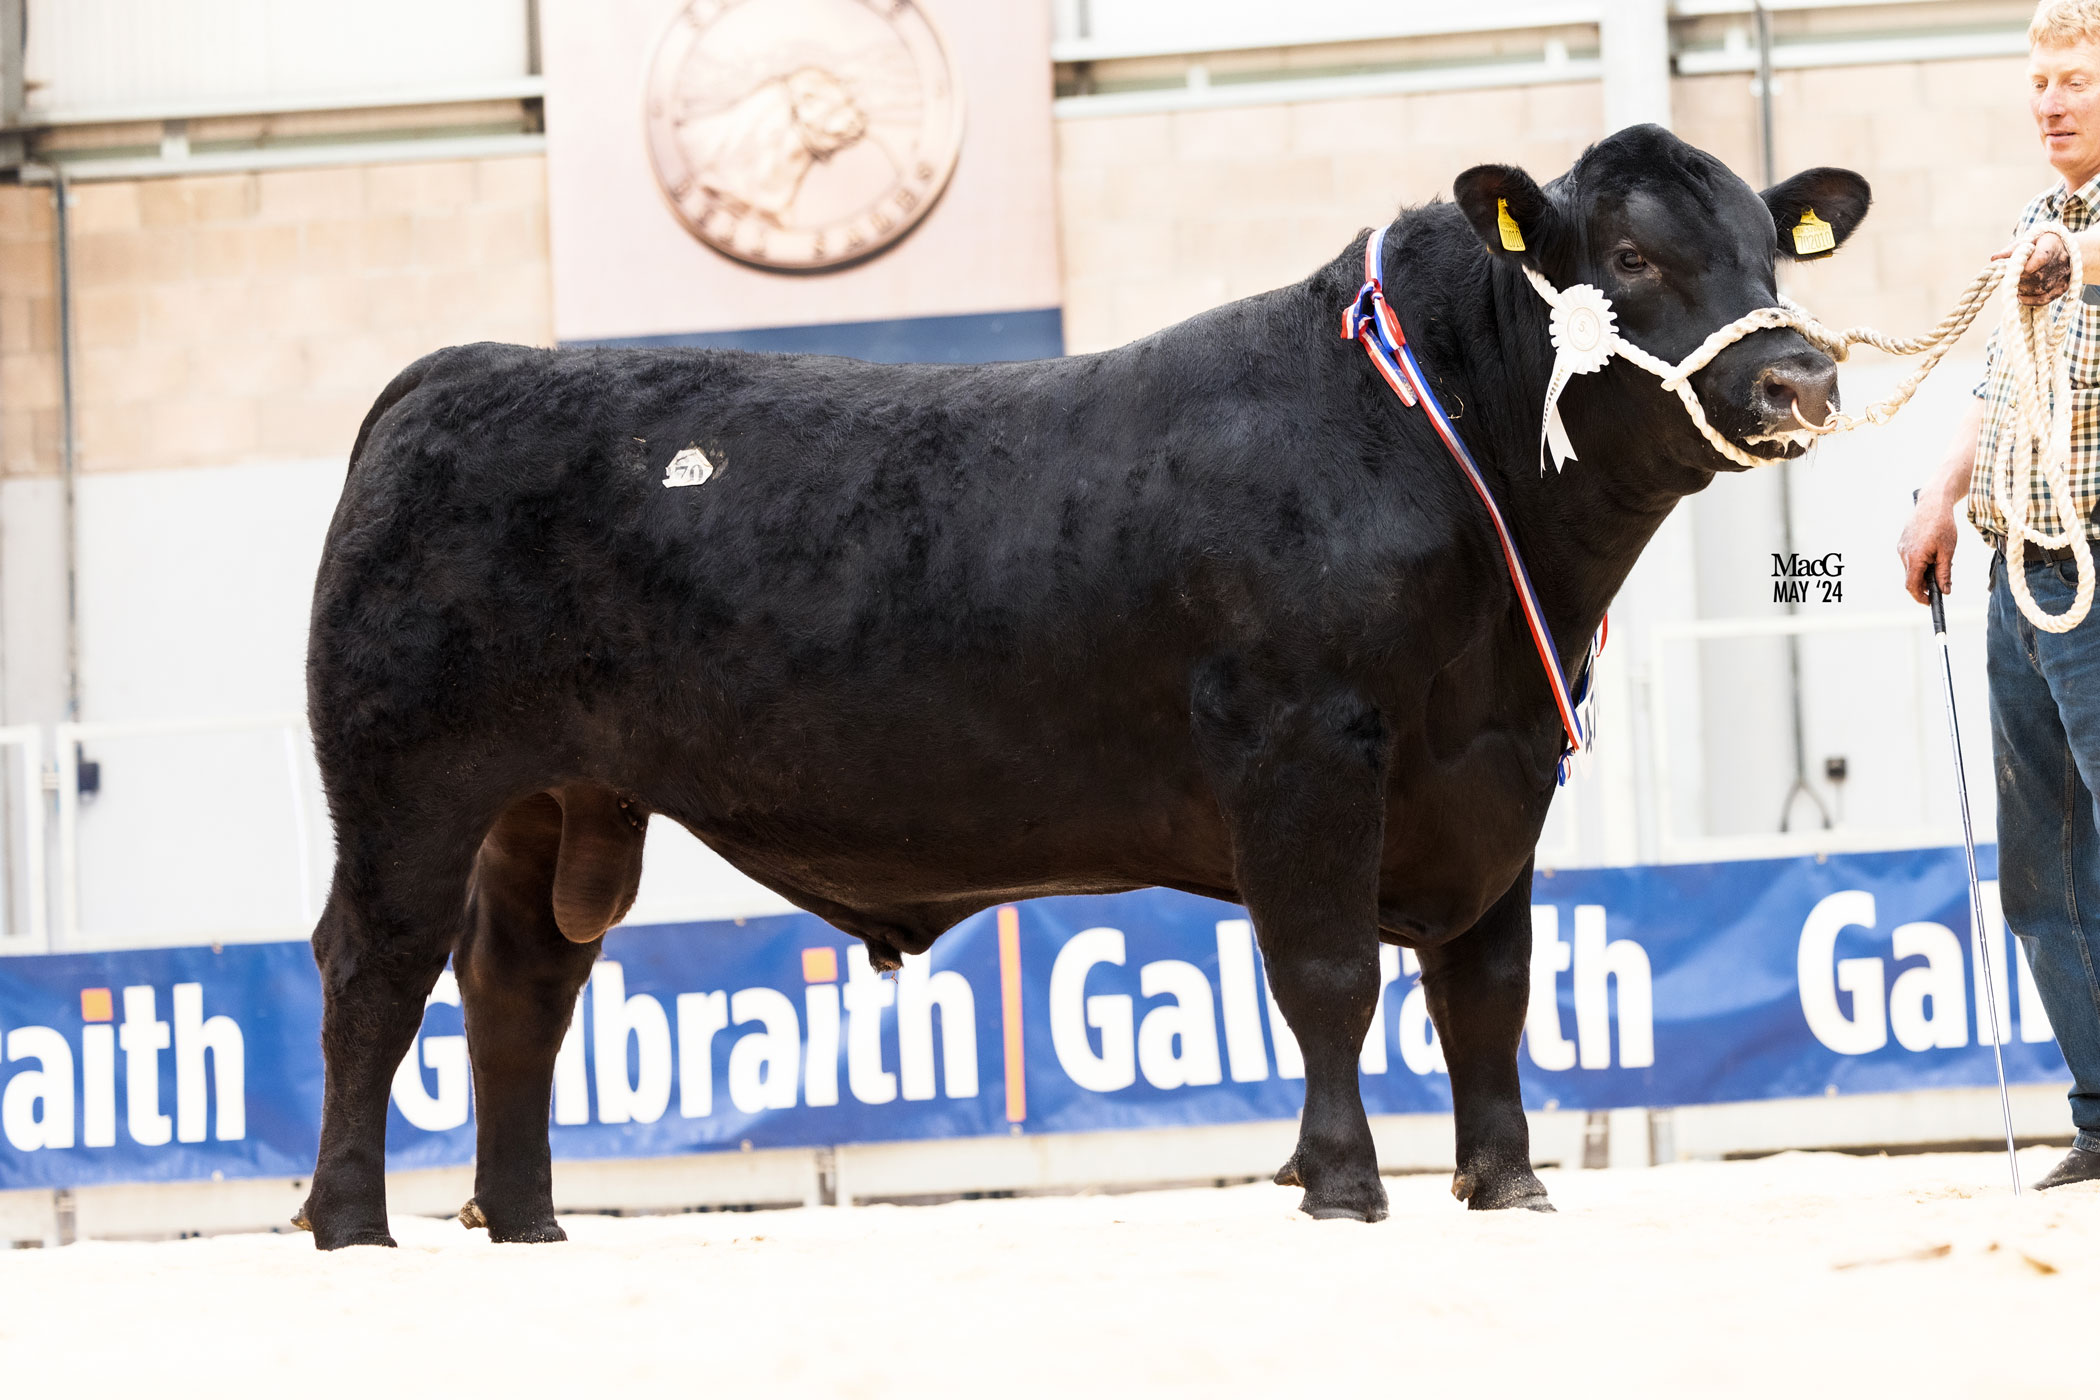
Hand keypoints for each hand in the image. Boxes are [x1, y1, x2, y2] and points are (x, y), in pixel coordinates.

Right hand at [1898, 488, 1959, 603]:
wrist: (1932, 503)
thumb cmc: (1942, 525)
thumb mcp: (1948, 552)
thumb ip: (1944, 573)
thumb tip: (1945, 591)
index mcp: (1914, 558)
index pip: (1912, 585)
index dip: (1920, 597)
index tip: (1930, 602)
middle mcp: (1904, 554)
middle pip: (1912, 578)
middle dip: (1925, 584)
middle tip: (1942, 583)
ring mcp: (1902, 548)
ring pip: (1911, 568)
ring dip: (1924, 571)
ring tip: (1940, 562)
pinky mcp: (1903, 542)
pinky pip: (1910, 558)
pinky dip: (1920, 561)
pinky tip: (1933, 552)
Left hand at [1992, 230, 2074, 304]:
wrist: (2073, 249)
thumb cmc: (2044, 243)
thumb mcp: (2030, 239)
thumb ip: (2012, 249)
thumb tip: (1993, 258)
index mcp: (2052, 246)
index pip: (2039, 259)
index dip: (2024, 267)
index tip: (2013, 268)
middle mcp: (2060, 262)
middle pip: (2036, 277)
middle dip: (2019, 279)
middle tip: (2011, 277)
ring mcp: (2063, 276)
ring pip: (2039, 289)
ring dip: (2023, 290)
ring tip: (2015, 284)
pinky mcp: (2063, 287)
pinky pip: (2046, 298)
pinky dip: (2031, 301)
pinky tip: (2020, 297)